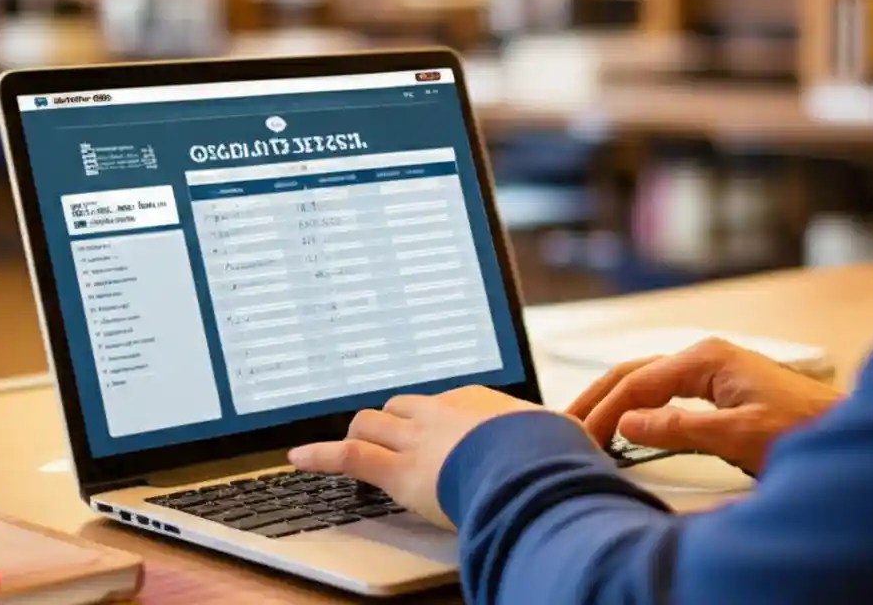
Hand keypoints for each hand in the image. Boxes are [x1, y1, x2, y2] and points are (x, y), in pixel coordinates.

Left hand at [288, 385, 543, 528]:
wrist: (532, 466)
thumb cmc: (552, 455)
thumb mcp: (561, 438)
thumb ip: (556, 441)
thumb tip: (575, 446)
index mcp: (477, 402)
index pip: (443, 404)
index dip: (431, 420)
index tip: (433, 431)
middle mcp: (440, 412)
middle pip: (398, 407)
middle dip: (389, 423)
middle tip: (385, 438)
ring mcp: (416, 439)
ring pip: (369, 424)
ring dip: (359, 436)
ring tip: (347, 447)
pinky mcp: (398, 470)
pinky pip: (347, 456)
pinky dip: (318, 456)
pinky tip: (297, 457)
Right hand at [566, 338, 841, 474]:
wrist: (849, 432)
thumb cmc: (806, 429)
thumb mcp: (739, 434)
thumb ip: (680, 427)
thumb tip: (629, 422)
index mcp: (707, 358)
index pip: (637, 381)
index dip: (605, 411)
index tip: (583, 439)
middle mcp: (706, 357)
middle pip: (634, 372)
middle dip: (597, 398)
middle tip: (565, 426)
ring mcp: (713, 370)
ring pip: (647, 379)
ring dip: (613, 400)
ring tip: (584, 423)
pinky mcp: (720, 389)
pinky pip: (664, 391)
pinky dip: (637, 405)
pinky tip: (627, 422)